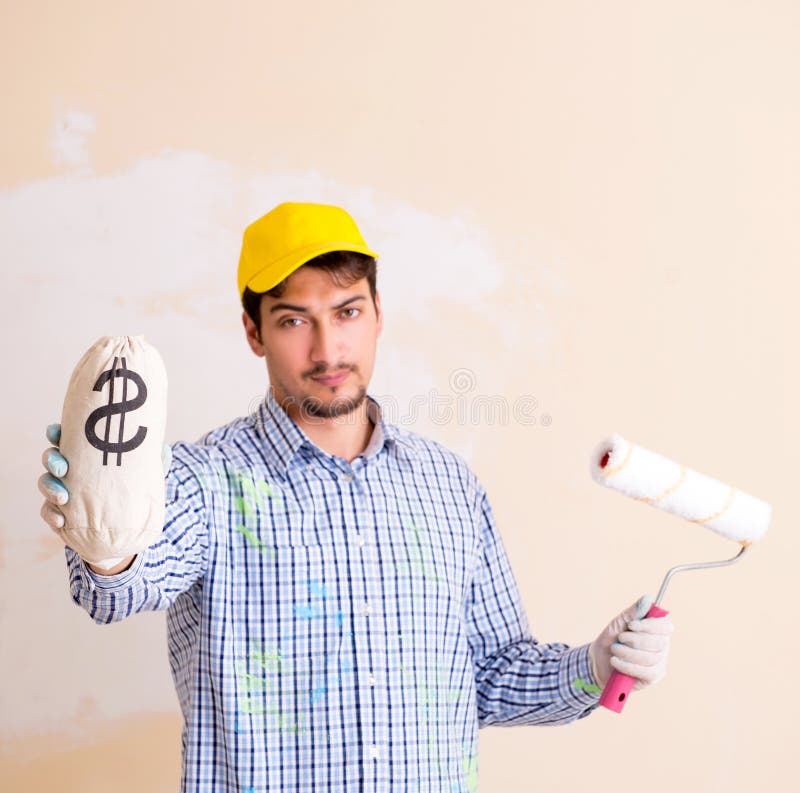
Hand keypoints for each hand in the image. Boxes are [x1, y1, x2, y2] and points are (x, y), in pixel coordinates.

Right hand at [38, 422, 172, 567]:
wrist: (124, 530)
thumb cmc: (132, 492)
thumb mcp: (145, 476)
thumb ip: (154, 463)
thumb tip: (165, 448)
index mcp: (86, 455)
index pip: (65, 438)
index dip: (55, 433)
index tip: (55, 432)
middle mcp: (70, 470)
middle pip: (50, 458)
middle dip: (52, 460)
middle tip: (63, 468)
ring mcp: (61, 491)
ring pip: (45, 483)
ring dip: (50, 488)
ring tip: (63, 496)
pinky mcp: (59, 513)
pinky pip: (48, 512)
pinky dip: (52, 515)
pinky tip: (61, 520)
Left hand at [589, 594, 673, 692]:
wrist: (598, 661)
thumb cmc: (611, 640)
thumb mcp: (618, 623)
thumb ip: (633, 612)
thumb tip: (647, 598)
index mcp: (657, 631)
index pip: (666, 626)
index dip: (650, 626)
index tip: (631, 625)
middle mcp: (662, 647)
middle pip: (658, 642)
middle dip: (635, 640)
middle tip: (620, 638)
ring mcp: (659, 663)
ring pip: (650, 658)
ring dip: (628, 653)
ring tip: (614, 649)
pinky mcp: (652, 677)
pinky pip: (645, 672)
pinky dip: (627, 666)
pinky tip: (616, 661)